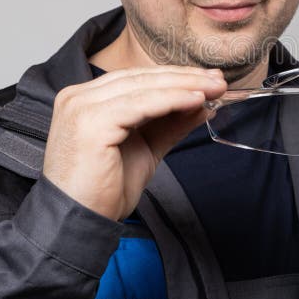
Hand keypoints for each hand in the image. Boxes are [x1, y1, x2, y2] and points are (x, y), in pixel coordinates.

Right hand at [42, 66, 226, 219]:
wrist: (79, 222)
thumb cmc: (105, 189)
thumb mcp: (147, 148)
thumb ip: (171, 123)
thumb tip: (203, 103)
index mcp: (87, 98)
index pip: (138, 78)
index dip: (176, 76)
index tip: (209, 79)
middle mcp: (79, 97)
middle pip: (142, 78)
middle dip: (185, 77)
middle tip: (219, 80)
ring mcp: (81, 107)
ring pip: (143, 87)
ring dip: (184, 86)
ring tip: (214, 89)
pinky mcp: (90, 123)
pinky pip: (140, 104)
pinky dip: (172, 100)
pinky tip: (196, 101)